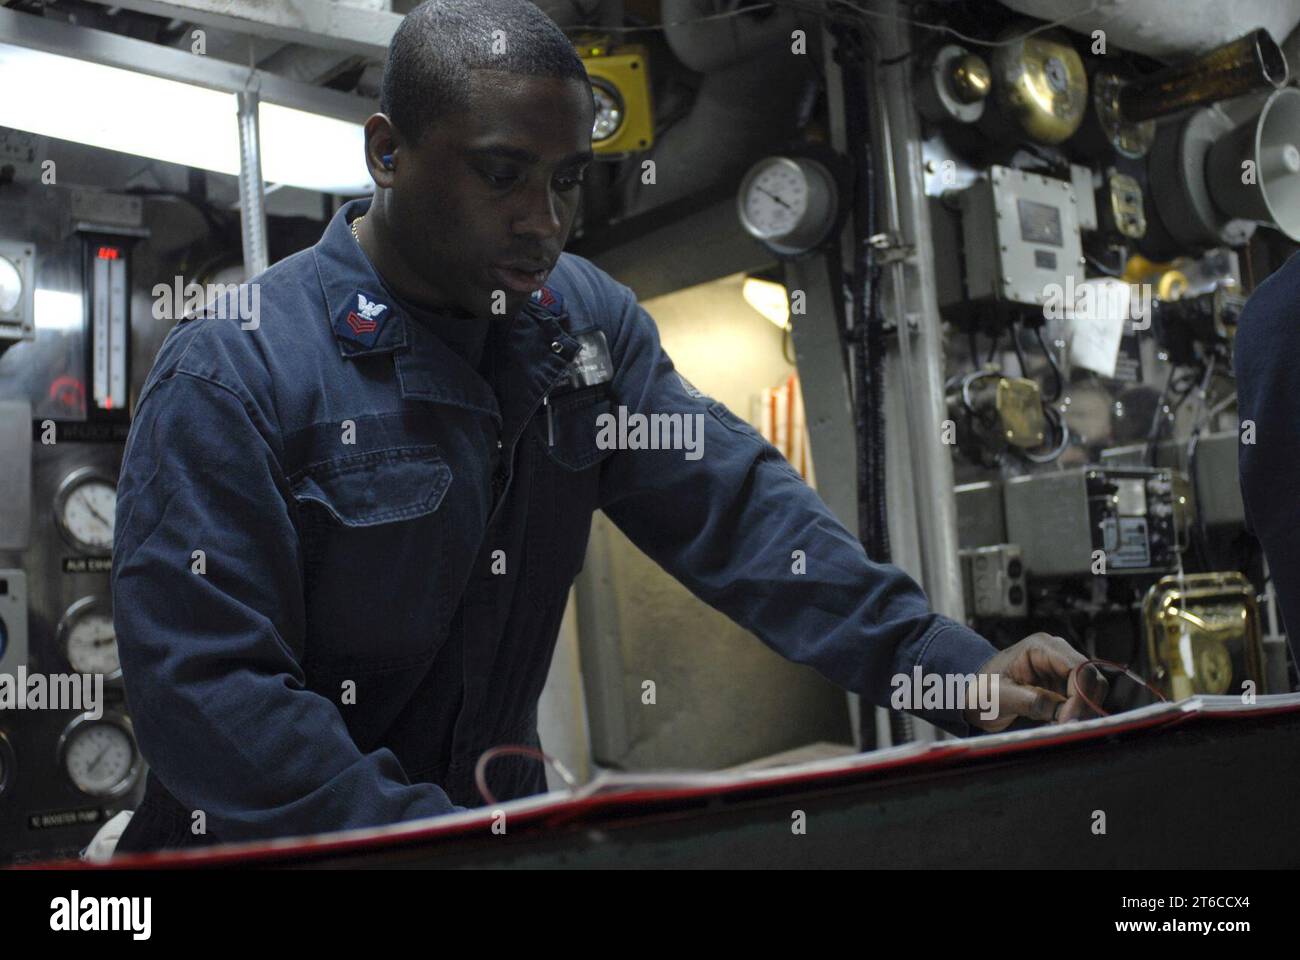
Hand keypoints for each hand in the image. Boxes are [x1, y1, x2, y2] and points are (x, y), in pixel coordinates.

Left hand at [963, 632, 1106, 732]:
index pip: (1078, 667)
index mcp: (1041, 647)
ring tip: (1061, 728)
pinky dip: (1077, 715)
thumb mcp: (999, 697)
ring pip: (1092, 691)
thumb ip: (1031, 702)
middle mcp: (1057, 654)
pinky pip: (1082, 701)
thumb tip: (1062, 713)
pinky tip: (1059, 726)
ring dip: (1083, 712)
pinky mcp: (1063, 687)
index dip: (1080, 695)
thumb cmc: (980, 690)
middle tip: (1070, 729)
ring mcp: (1062, 670)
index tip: (1070, 721)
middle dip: (1085, 705)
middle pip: (1092, 678)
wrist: (972, 694)